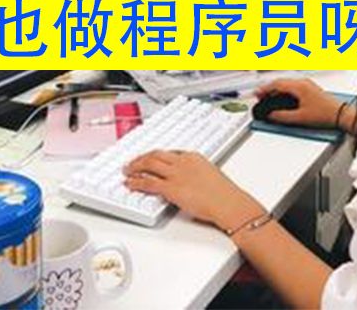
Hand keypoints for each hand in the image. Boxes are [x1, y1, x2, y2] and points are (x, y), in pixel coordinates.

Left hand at [123, 151, 264, 231]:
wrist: (228, 202)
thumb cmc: (224, 194)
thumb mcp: (211, 176)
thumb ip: (197, 174)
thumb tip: (191, 181)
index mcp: (194, 157)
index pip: (169, 153)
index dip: (156, 156)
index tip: (151, 159)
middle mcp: (182, 162)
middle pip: (156, 155)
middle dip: (142, 158)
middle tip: (133, 162)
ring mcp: (175, 174)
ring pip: (148, 165)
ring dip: (135, 167)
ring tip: (127, 171)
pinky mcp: (170, 188)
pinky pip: (148, 182)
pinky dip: (136, 182)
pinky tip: (130, 184)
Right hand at [254, 78, 348, 129]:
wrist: (341, 115)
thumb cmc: (326, 114)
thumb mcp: (300, 118)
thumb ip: (282, 116)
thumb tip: (271, 115)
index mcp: (300, 86)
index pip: (277, 84)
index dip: (264, 89)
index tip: (257, 94)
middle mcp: (304, 82)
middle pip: (281, 82)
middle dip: (269, 89)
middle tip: (260, 96)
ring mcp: (308, 84)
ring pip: (287, 84)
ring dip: (277, 90)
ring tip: (269, 98)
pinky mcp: (311, 89)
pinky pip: (293, 86)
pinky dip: (284, 91)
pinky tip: (282, 98)